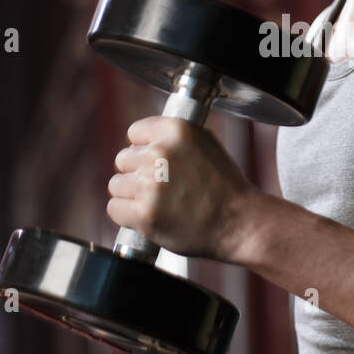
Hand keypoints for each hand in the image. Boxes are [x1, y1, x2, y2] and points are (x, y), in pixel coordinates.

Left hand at [105, 116, 254, 262]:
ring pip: (116, 185)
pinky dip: (127, 215)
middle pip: (123, 159)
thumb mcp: (206, 143)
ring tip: (155, 203)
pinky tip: (147, 216)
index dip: (144, 148)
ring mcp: (150, 185)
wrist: (239, 222)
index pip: (135, 133)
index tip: (154, 161)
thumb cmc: (225, 187)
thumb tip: (146, 138)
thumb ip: (174, 137)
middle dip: (137, 173)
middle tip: (158, 186)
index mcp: (176, 131)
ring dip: (131, 195)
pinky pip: (114, 208)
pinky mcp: (144, 213)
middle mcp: (160, 154)